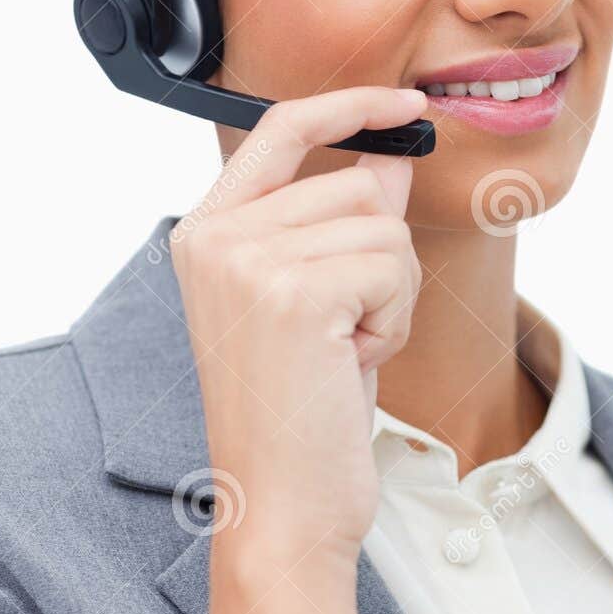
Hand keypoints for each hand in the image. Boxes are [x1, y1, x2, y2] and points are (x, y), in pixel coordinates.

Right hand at [170, 85, 427, 613]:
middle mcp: (213, 235)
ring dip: (390, 294)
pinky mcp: (291, 291)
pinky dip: (392, 320)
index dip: (351, 107)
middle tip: (345, 334)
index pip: (282, 129)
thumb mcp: (324, 304)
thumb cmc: (301, 417)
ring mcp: (246, 259)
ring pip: (383, 225)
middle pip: (356, 185)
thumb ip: (344, 224)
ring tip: (343, 353)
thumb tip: (390, 158)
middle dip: (382, 260)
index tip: (407, 106)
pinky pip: (391, 266)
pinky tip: (350, 365)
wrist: (283, 507)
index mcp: (205, 233)